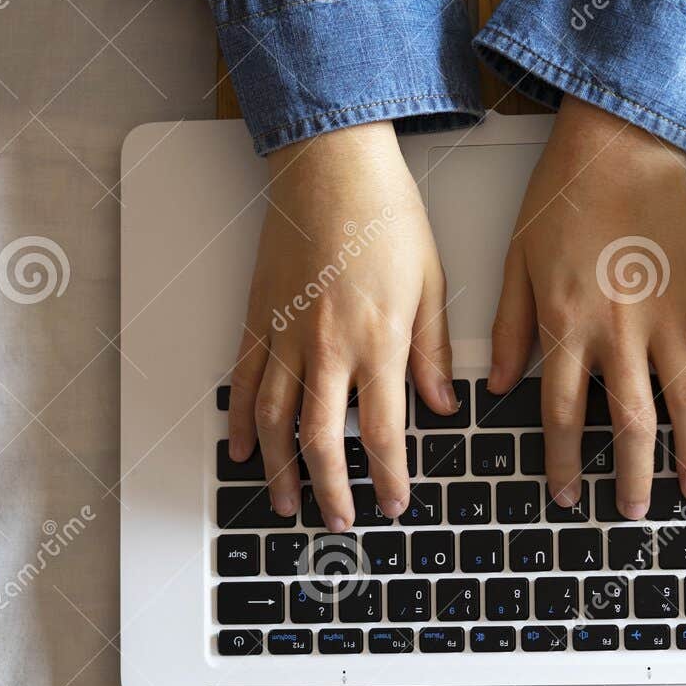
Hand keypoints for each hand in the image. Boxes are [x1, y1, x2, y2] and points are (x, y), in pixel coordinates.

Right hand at [225, 121, 456, 531]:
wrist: (331, 165)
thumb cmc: (385, 214)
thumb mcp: (431, 283)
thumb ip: (431, 352)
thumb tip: (443, 405)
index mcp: (379, 341)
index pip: (386, 431)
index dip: (390, 476)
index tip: (395, 503)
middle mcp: (329, 347)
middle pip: (324, 441)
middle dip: (331, 490)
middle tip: (340, 520)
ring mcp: (287, 335)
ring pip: (275, 422)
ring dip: (281, 470)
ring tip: (286, 502)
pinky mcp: (260, 318)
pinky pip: (245, 382)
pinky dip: (241, 422)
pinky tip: (243, 451)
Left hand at [490, 96, 685, 519]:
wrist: (619, 146)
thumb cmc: (562, 198)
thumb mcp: (515, 263)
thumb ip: (507, 329)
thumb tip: (495, 386)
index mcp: (567, 326)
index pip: (563, 414)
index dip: (562, 462)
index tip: (564, 495)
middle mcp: (619, 331)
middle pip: (631, 422)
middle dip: (633, 476)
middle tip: (632, 513)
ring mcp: (667, 315)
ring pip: (685, 399)